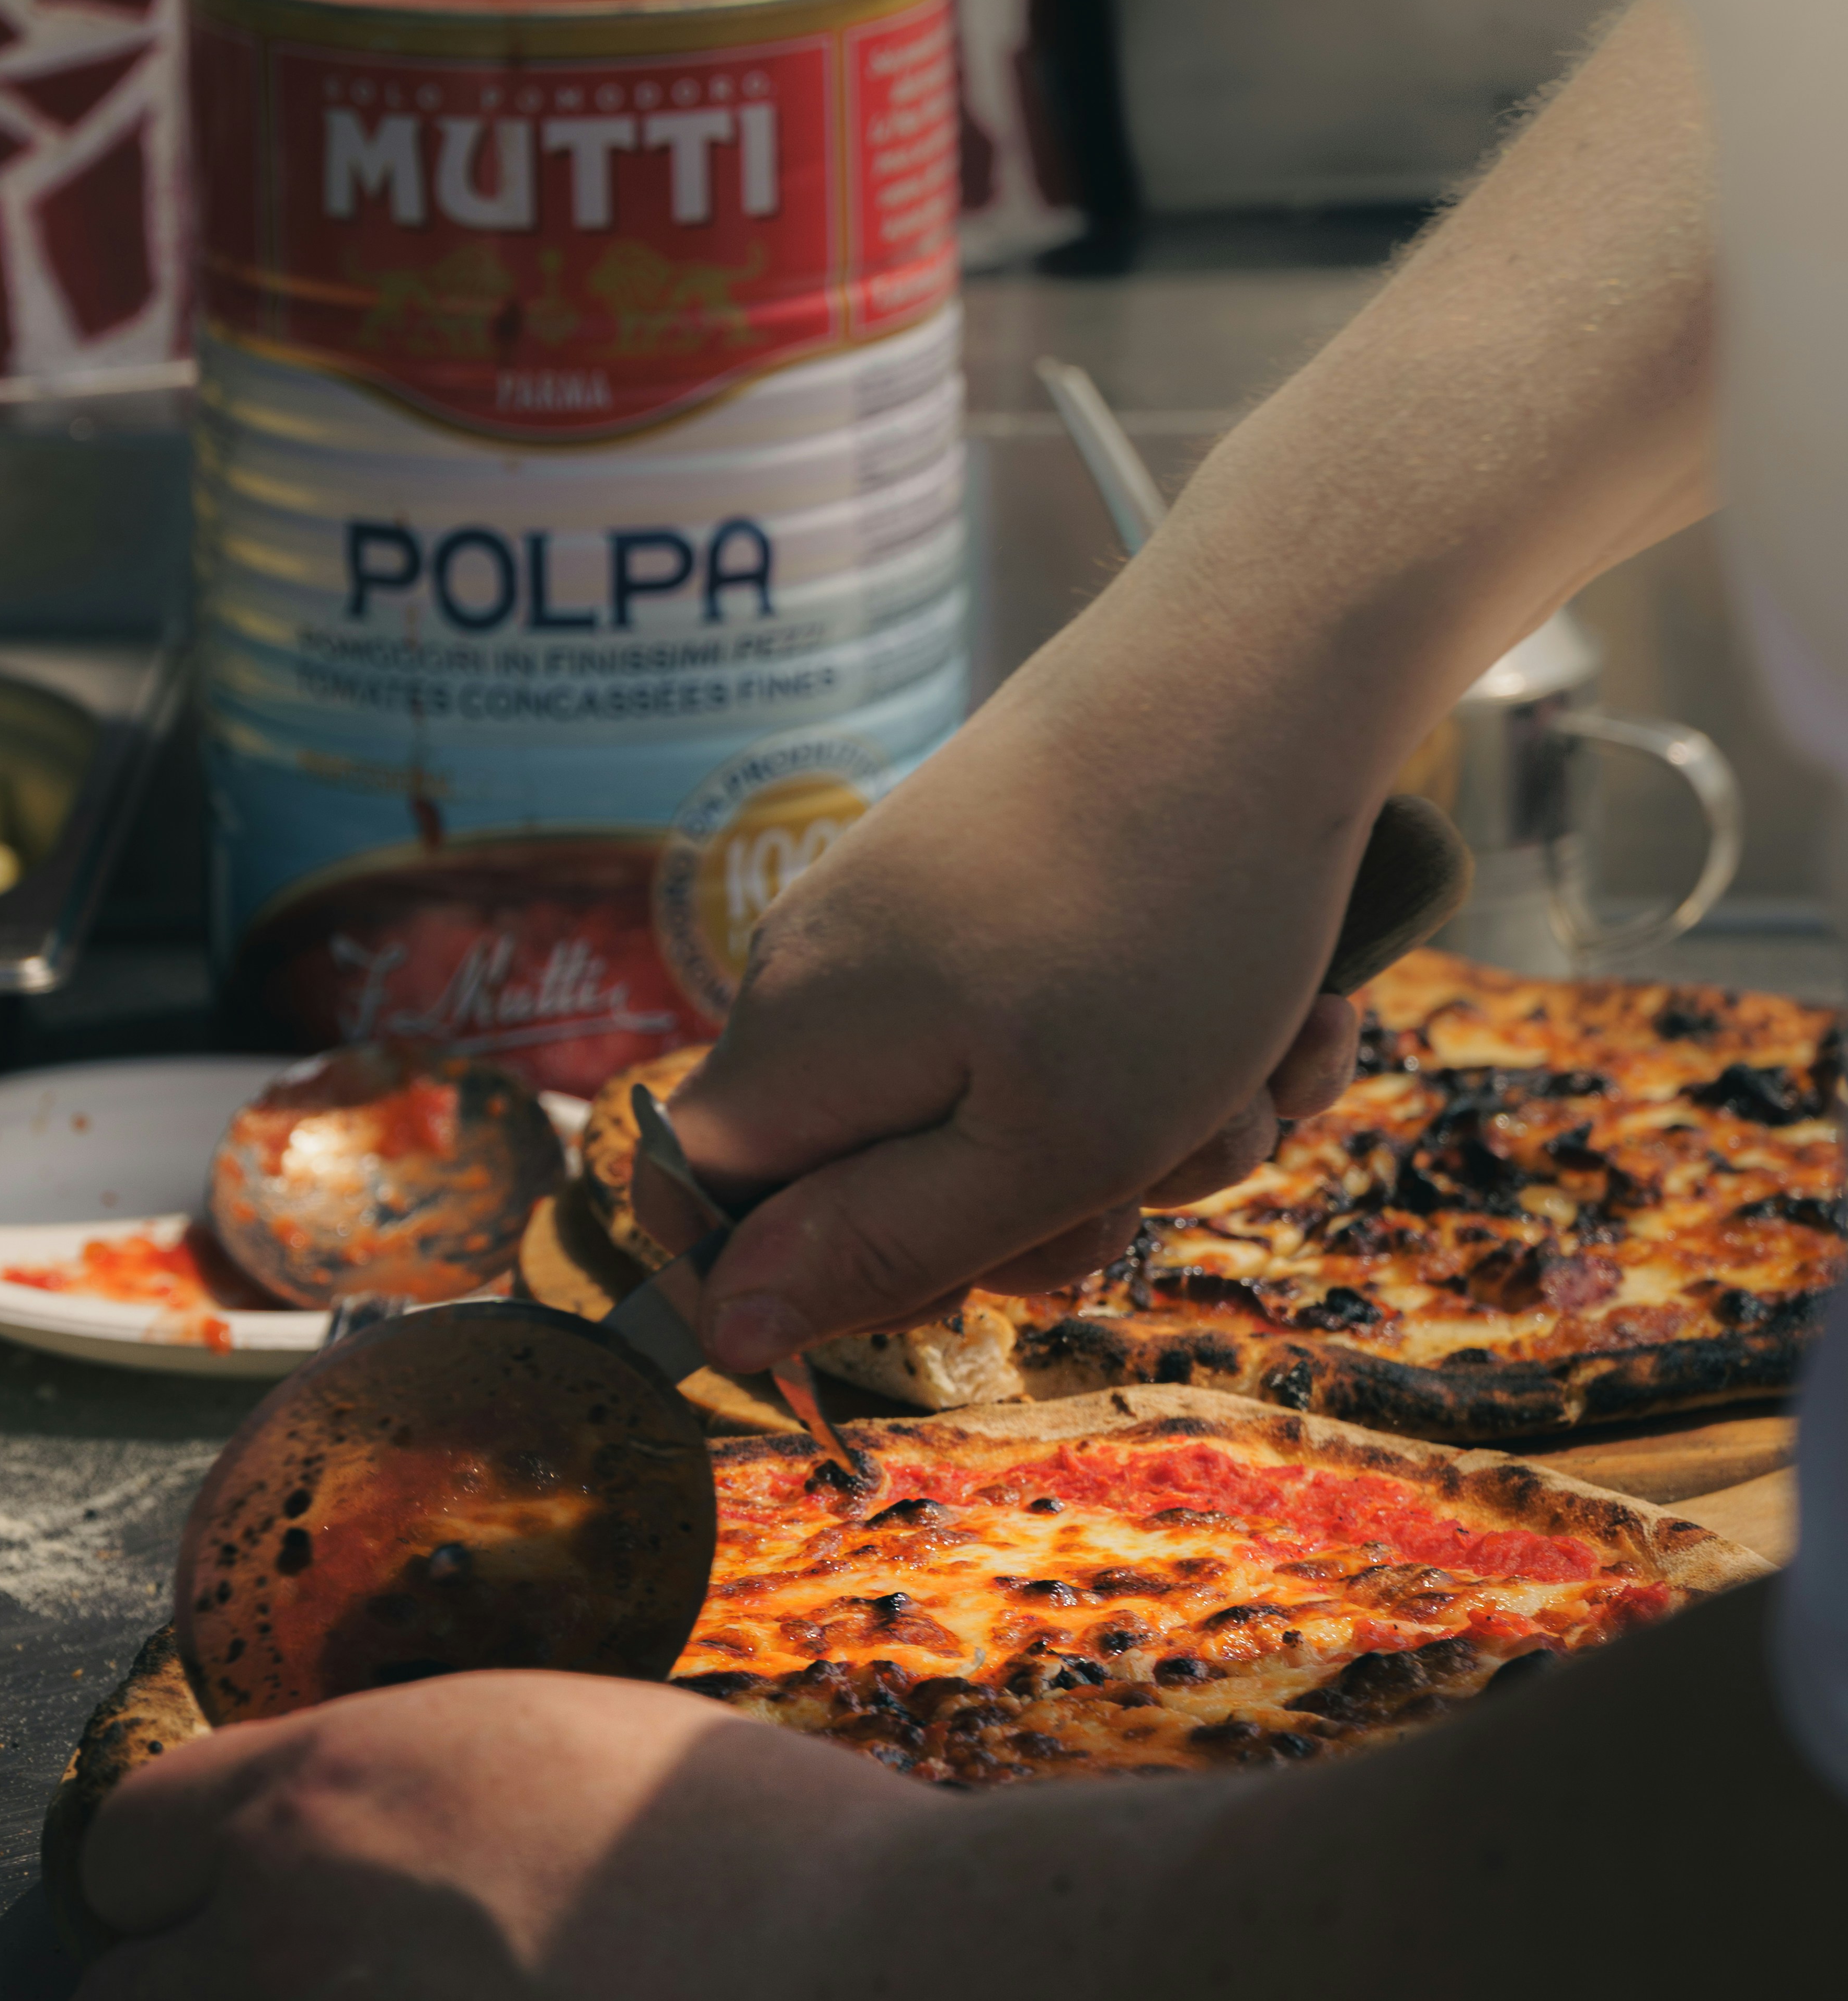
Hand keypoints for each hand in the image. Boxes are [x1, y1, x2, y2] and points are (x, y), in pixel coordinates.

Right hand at [647, 580, 1371, 1371]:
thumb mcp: (1041, 1147)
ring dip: (1175, 1130)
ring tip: (1263, 1054)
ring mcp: (939, 922)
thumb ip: (879, 1252)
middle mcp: (843, 978)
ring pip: (1037, 1116)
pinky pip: (1102, 1029)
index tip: (957, 1292)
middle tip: (1157, 1162)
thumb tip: (733, 1334)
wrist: (1267, 667)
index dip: (802, 1293)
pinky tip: (1299, 999)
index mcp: (801, 1050)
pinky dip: (1211, 1044)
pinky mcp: (1031, 883)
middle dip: (1060, 1213)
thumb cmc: (1162, 920)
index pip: (701, 1216)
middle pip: (901, 1190)